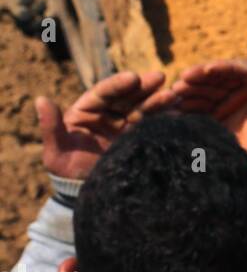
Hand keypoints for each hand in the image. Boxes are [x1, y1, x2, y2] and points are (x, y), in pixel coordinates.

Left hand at [36, 71, 174, 180]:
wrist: (86, 194)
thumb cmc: (67, 171)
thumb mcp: (56, 151)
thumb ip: (51, 126)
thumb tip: (41, 99)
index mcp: (86, 111)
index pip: (103, 93)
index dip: (118, 84)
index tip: (134, 78)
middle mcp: (108, 114)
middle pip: (128, 96)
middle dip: (144, 87)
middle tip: (161, 77)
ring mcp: (126, 126)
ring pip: (143, 108)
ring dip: (159, 101)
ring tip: (174, 96)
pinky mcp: (140, 138)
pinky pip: (154, 125)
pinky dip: (166, 118)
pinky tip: (179, 112)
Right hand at [172, 60, 246, 163]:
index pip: (241, 69)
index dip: (224, 68)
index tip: (207, 69)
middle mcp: (245, 86)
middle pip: (220, 76)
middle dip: (201, 76)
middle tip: (182, 79)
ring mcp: (229, 99)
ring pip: (207, 88)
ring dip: (191, 88)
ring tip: (176, 92)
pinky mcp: (216, 112)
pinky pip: (200, 105)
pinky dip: (188, 104)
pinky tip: (175, 106)